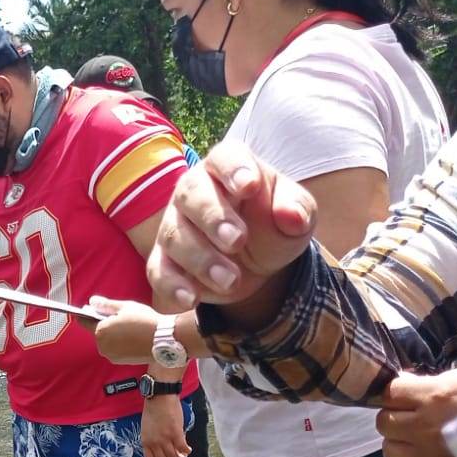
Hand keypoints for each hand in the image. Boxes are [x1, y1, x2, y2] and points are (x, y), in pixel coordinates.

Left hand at [85, 297, 159, 364]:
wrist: (164, 340)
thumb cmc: (144, 321)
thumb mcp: (125, 307)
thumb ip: (105, 304)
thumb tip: (92, 301)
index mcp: (100, 332)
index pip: (84, 322)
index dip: (86, 314)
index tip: (88, 309)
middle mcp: (103, 346)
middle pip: (98, 332)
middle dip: (105, 325)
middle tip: (120, 316)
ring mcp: (112, 356)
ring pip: (108, 341)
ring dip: (113, 335)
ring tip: (129, 327)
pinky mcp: (121, 361)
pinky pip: (116, 349)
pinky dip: (120, 343)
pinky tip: (132, 336)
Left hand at [140, 396, 190, 456]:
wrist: (160, 397)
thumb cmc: (153, 409)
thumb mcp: (147, 428)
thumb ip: (153, 439)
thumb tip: (161, 448)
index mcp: (146, 441)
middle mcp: (155, 443)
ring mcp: (165, 439)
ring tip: (183, 455)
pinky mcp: (176, 434)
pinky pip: (183, 449)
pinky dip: (187, 451)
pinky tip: (188, 449)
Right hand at [148, 139, 315, 310]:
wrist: (256, 262)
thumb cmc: (273, 225)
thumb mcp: (296, 215)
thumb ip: (298, 210)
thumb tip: (292, 215)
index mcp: (228, 167)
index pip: (226, 158)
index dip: (234, 170)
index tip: (250, 186)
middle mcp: (194, 190)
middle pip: (191, 194)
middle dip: (212, 217)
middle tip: (237, 241)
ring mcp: (175, 225)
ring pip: (175, 235)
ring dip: (201, 259)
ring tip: (230, 280)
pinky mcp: (165, 261)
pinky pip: (158, 270)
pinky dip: (172, 285)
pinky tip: (191, 298)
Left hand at [376, 361, 456, 456]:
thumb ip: (432, 382)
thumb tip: (407, 384)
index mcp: (434, 396)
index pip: (389, 393)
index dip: (397, 393)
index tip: (407, 394)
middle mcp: (426, 427)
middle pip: (385, 423)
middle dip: (395, 417)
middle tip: (413, 416)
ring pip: (391, 452)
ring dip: (402, 444)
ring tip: (421, 440)